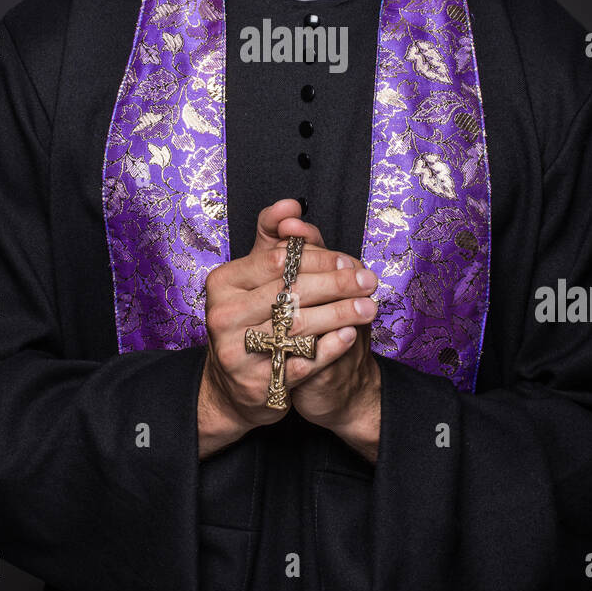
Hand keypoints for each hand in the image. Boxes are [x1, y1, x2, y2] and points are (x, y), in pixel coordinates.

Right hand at [197, 199, 377, 456]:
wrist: (235, 385)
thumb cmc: (251, 318)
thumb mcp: (255, 276)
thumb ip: (273, 237)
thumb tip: (291, 206)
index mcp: (223, 283)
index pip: (277, 261)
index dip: (319, 258)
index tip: (349, 262)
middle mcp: (224, 316)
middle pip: (290, 292)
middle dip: (336, 286)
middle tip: (368, 282)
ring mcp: (238, 352)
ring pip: (298, 326)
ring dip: (340, 315)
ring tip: (368, 308)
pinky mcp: (257, 384)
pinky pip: (301, 362)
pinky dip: (330, 348)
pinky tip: (351, 336)